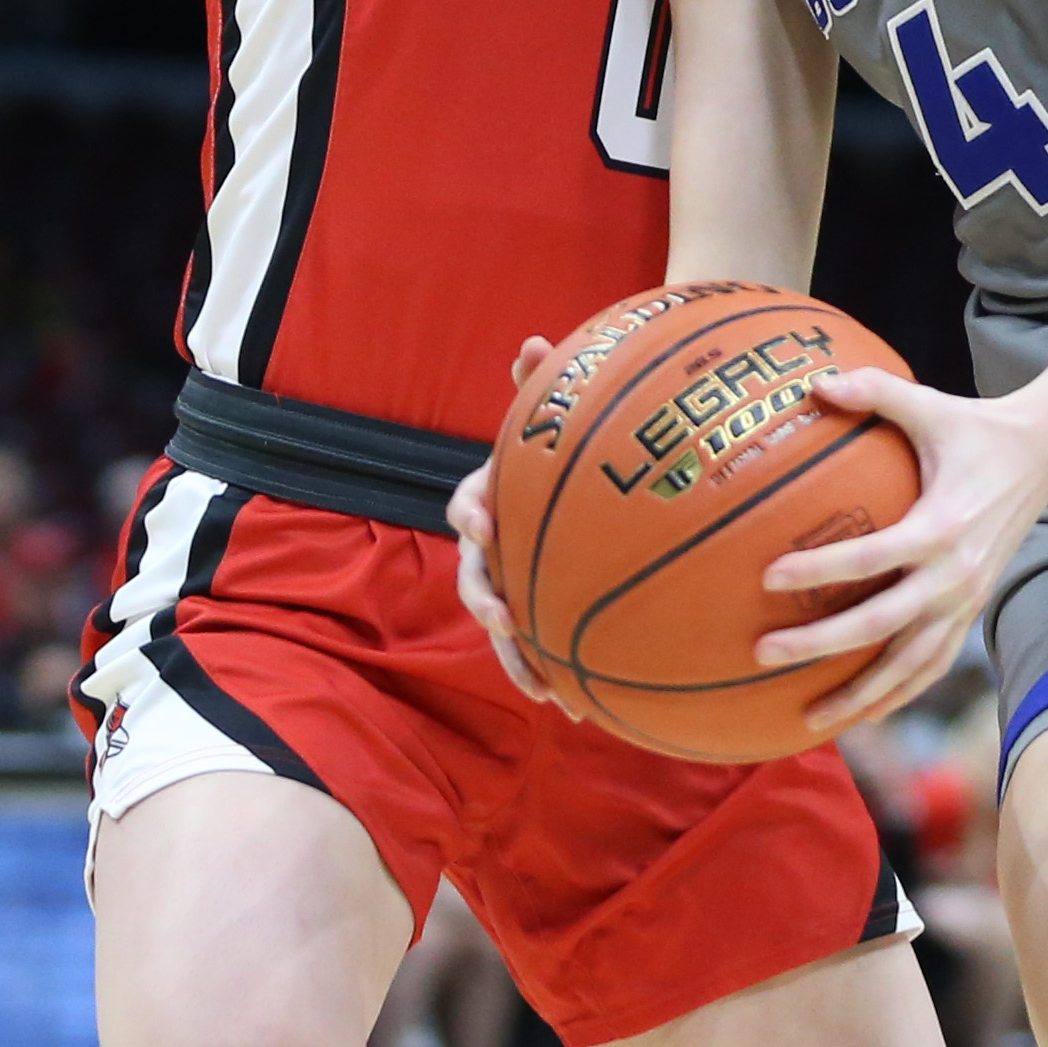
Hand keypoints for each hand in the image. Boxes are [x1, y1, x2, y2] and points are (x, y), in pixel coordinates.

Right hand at [448, 335, 575, 713]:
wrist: (558, 485)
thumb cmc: (551, 449)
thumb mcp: (545, 416)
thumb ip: (539, 383)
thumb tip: (535, 340)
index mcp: (487, 498)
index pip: (467, 505)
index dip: (472, 512)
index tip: (485, 521)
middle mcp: (490, 547)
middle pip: (476, 580)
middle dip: (488, 602)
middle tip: (507, 616)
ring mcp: (509, 582)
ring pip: (504, 627)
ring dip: (519, 658)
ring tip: (546, 692)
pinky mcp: (536, 609)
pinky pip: (538, 646)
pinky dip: (551, 673)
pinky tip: (580, 706)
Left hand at [754, 375, 1047, 733]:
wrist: (1044, 456)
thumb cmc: (974, 427)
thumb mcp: (928, 403)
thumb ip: (873, 391)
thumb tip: (813, 383)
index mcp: (941, 526)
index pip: (872, 558)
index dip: (820, 571)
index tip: (769, 577)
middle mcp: (955, 574)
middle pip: (881, 626)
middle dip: (821, 645)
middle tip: (764, 653)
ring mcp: (966, 600)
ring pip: (910, 665)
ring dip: (861, 695)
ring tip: (808, 720)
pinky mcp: (972, 612)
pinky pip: (931, 665)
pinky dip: (898, 694)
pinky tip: (862, 714)